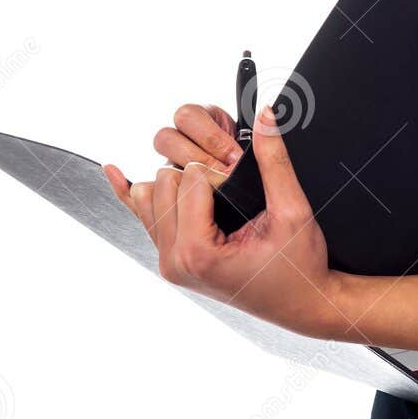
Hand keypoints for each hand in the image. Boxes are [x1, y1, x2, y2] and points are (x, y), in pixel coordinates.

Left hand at [101, 106, 345, 339]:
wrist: (303, 302)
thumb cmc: (299, 266)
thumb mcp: (292, 211)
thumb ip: (274, 161)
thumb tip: (267, 115)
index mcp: (198, 253)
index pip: (191, 179)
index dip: (223, 173)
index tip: (247, 192)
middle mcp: (174, 261)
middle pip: (164, 182)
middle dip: (200, 177)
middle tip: (235, 197)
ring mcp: (170, 263)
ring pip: (149, 194)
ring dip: (180, 183)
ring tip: (214, 194)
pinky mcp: (172, 261)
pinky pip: (141, 218)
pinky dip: (129, 192)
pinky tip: (114, 172)